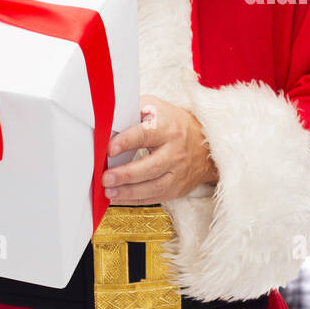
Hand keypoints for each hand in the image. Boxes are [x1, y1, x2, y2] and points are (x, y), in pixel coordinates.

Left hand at [102, 94, 217, 204]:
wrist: (204, 144)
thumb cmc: (170, 124)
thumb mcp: (154, 109)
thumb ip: (132, 112)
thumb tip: (106, 123)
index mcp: (167, 128)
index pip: (146, 134)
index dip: (127, 141)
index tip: (109, 149)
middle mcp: (175, 151)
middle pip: (152, 166)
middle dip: (127, 174)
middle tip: (106, 178)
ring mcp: (178, 172)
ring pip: (154, 186)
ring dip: (129, 191)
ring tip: (108, 191)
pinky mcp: (177, 188)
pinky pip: (154, 197)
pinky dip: (133, 200)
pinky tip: (117, 198)